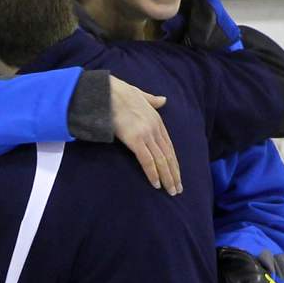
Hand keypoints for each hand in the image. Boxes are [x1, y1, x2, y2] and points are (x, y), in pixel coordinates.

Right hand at [109, 76, 181, 194]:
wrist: (106, 91)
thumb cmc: (119, 92)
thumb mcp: (140, 94)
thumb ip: (152, 100)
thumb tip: (163, 99)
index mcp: (157, 121)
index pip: (169, 147)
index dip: (174, 163)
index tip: (177, 176)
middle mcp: (155, 129)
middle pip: (168, 156)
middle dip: (174, 174)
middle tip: (177, 190)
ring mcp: (146, 134)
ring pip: (161, 160)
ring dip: (167, 178)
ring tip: (171, 191)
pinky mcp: (135, 140)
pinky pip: (147, 160)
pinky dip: (153, 173)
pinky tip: (156, 184)